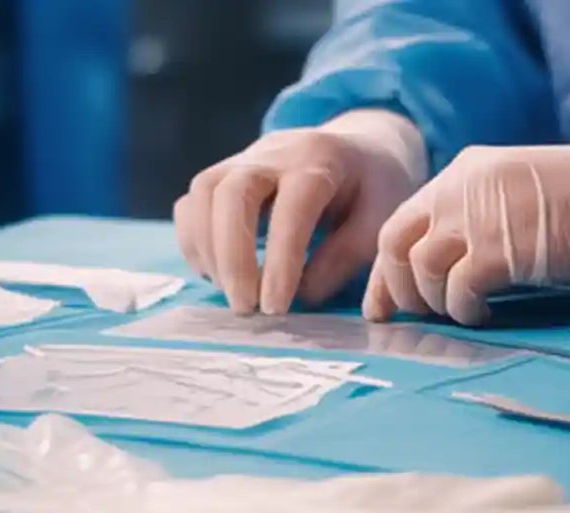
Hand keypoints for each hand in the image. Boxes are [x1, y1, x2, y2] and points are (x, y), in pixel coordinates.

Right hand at [174, 110, 425, 314]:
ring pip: (203, 194)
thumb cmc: (374, 189)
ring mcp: (242, 158)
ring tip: (234, 297)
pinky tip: (216, 275)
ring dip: (209, 252)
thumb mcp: (378, 221)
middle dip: (232, 257)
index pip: (291, 208)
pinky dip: (194, 242)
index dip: (280, 261)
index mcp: (320, 159)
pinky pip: (191, 204)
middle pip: (232, 193)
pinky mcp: (223, 175)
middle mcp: (274, 152)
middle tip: (245, 309)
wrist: (360, 147)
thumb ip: (344, 257)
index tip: (276, 308)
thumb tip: (301, 296)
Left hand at [363, 142, 569, 325]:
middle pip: (396, 243)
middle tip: (421, 319)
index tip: (384, 308)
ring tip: (467, 314)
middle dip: (399, 289)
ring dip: (436, 302)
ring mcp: (483, 214)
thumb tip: (446, 273)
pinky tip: (488, 314)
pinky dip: (465, 309)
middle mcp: (464, 186)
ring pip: (422, 268)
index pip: (401, 223)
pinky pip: (459, 289)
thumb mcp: (523, 201)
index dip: (386, 271)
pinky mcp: (507, 247)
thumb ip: (481, 222)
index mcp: (467, 172)